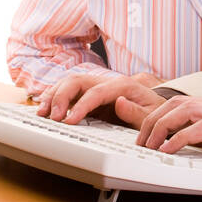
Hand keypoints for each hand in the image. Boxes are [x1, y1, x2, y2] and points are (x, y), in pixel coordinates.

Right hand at [36, 73, 166, 127]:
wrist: (159, 110)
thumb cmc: (156, 112)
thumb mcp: (153, 115)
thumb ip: (137, 112)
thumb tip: (119, 103)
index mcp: (123, 85)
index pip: (96, 92)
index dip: (81, 105)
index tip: (69, 120)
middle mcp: (107, 83)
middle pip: (77, 81)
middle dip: (61, 96)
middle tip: (52, 116)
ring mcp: (97, 89)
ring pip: (69, 84)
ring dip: (53, 96)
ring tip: (42, 112)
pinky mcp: (90, 97)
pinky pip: (69, 93)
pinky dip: (55, 98)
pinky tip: (45, 109)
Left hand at [136, 95, 201, 170]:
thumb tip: (185, 142)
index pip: (181, 102)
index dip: (158, 113)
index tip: (141, 129)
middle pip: (177, 102)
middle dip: (153, 119)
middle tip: (140, 140)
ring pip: (185, 110)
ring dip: (161, 127)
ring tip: (149, 145)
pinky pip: (201, 129)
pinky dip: (180, 138)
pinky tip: (168, 150)